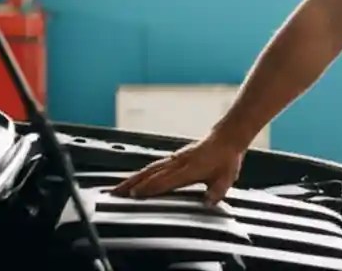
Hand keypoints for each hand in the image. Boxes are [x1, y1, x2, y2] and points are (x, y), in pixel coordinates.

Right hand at [110, 131, 245, 204]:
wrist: (227, 138)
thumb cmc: (226, 159)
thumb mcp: (226, 178)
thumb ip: (216, 192)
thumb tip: (208, 203)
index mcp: (189, 169)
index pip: (165, 180)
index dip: (150, 188)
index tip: (134, 194)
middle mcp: (178, 163)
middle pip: (150, 174)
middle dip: (131, 184)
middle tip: (115, 193)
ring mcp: (175, 159)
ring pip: (149, 169)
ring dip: (132, 178)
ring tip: (118, 188)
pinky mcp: (175, 157)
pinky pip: (154, 165)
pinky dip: (142, 173)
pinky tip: (135, 178)